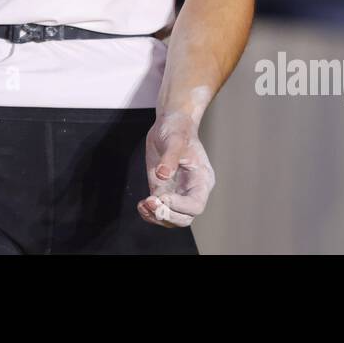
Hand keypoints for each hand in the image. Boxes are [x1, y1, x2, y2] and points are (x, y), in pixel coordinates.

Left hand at [138, 111, 214, 227]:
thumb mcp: (175, 140)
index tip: (163, 196)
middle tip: (149, 201)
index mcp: (202, 180)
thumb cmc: (178, 129)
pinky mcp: (163, 191)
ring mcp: (177, 193)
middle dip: (167, 215)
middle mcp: (192, 191)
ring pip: (171, 219)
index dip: (179, 206)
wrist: (169, 123)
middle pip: (185, 218)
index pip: (195, 205)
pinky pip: (159, 211)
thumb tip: (162, 175)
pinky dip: (149, 213)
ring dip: (156, 217)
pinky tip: (141, 205)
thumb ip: (170, 158)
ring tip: (143, 205)